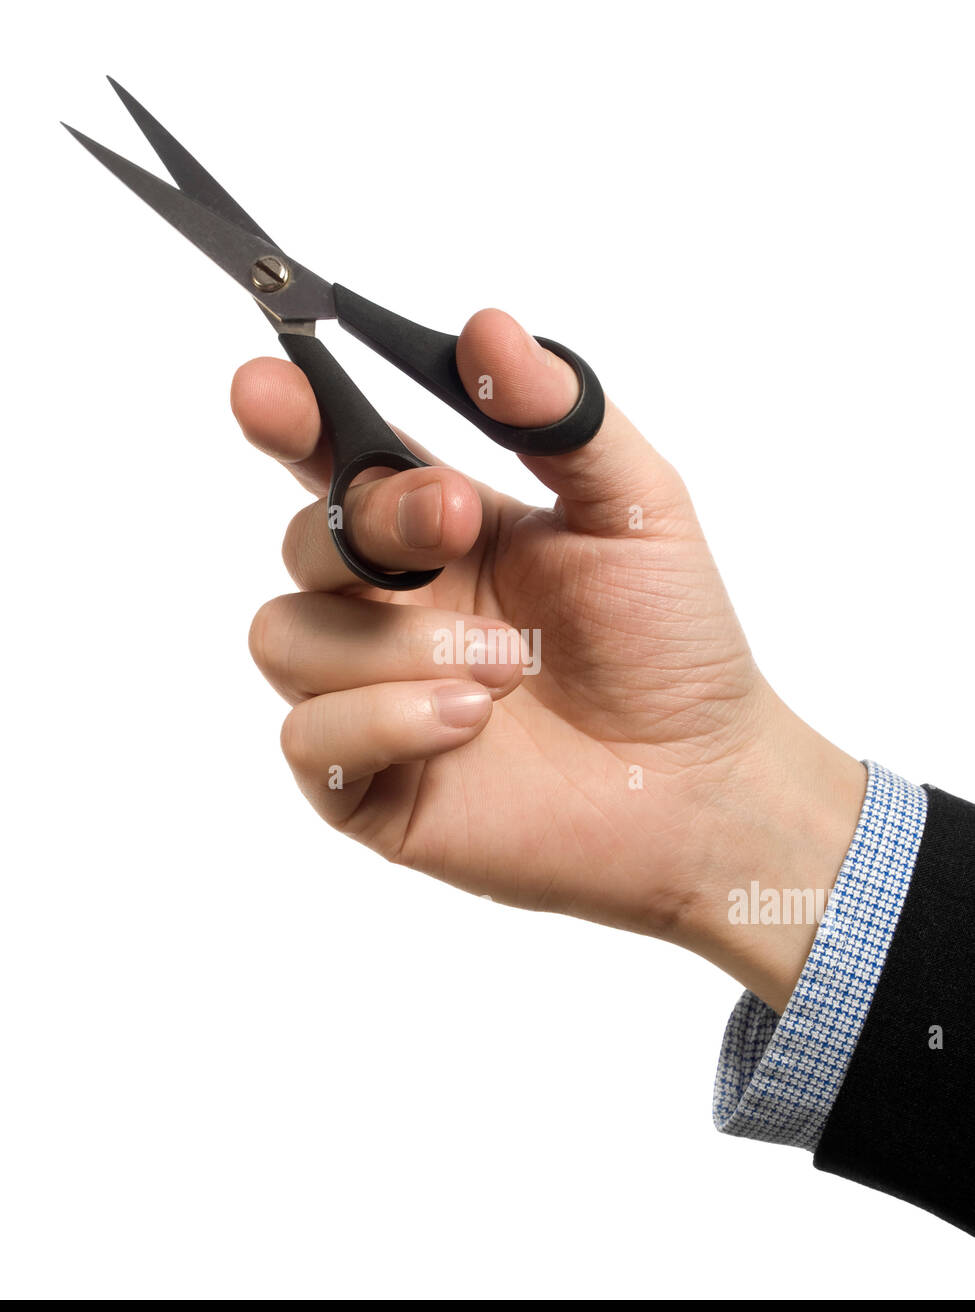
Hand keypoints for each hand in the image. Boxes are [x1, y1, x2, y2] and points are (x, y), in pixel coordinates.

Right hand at [232, 309, 865, 1010]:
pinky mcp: (368, 785)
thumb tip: (486, 324)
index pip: (335, 461)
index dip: (289, 418)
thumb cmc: (671, 644)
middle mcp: (391, 608)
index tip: (267, 386)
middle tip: (458, 522)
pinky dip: (384, 719)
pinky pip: (308, 736)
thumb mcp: (635, 507)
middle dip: (374, 521)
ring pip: (287, 637)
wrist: (702, 785)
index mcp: (440, 532)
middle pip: (303, 541)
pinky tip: (471, 721)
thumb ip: (562, 416)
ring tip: (506, 667)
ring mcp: (370, 697)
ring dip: (396, 640)